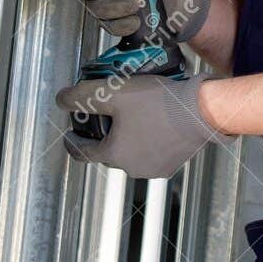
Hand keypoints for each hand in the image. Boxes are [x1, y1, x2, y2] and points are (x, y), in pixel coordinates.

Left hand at [54, 73, 220, 178]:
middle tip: (103, 114)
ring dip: (125, 137)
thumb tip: (61, 100)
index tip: (70, 134)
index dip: (72, 141)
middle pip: (107, 151)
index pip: (82, 153)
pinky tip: (150, 122)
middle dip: (101, 134)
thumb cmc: (158, 103)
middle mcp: (132, 168)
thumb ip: (82, 97)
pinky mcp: (172, 164)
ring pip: (130, 152)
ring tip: (129, 115)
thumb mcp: (112, 92)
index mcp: (114, 155)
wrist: (201, 111)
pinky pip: (151, 152)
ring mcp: (154, 168)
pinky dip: (145, 140)